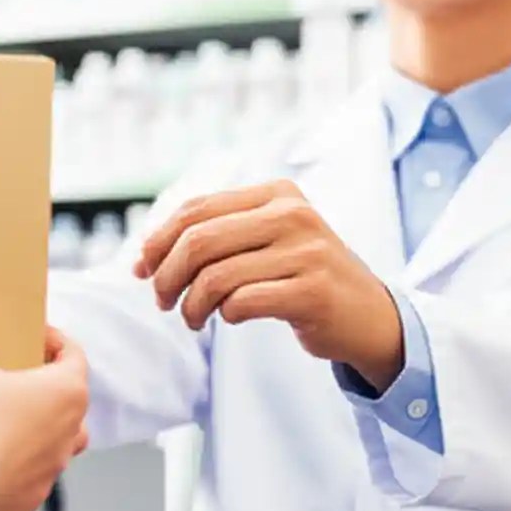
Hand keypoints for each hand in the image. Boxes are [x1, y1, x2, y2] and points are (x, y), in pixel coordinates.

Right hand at [0, 297, 88, 510]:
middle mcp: (66, 435)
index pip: (74, 354)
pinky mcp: (24, 504)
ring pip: (49, 443)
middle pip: (66, 401)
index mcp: (64, 392)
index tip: (30, 334)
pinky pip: (22, 479)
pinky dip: (7, 467)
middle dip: (41, 385)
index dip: (52, 339)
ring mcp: (48, 473)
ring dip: (27, 429)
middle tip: (9, 375)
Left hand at [133, 180, 403, 389]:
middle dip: (167, 275)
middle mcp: (293, 214)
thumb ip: (216, 235)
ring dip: (192, 305)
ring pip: (215, 276)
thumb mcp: (267, 239)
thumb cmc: (305, 277)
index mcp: (277, 193)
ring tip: (193, 318)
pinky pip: (242, 302)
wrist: (370, 315)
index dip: (158, 240)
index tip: (141, 269)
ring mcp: (306, 252)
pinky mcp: (312, 291)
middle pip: (199, 240)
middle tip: (162, 301)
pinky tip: (230, 318)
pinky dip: (225, 314)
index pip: (196, 208)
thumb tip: (143, 255)